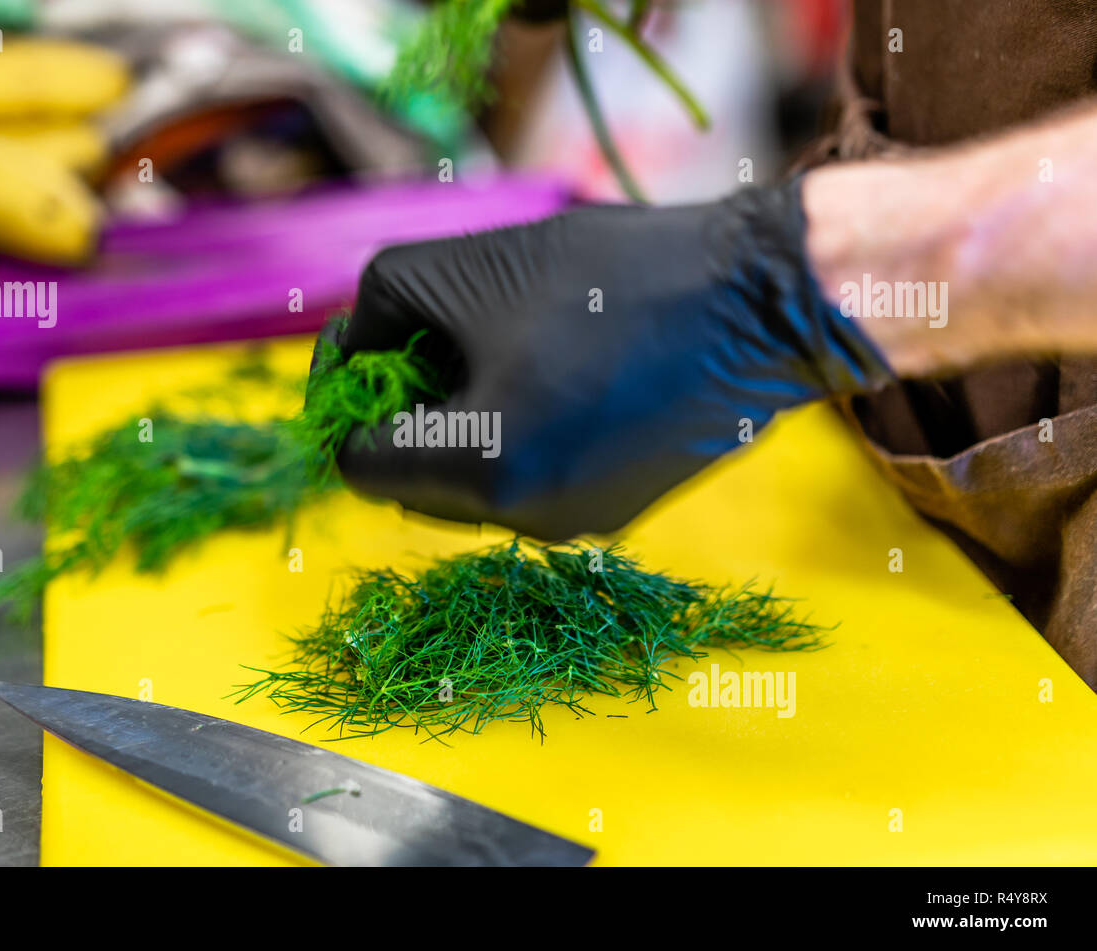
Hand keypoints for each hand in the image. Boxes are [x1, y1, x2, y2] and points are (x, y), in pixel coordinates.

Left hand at [327, 179, 891, 539]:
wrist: (763, 301)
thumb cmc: (609, 274)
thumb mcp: (460, 266)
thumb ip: (374, 310)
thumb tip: (346, 359)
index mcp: (480, 469)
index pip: (357, 463)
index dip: (351, 398)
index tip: (388, 343)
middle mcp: (524, 520)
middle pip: (410, 480)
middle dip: (406, 410)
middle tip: (445, 337)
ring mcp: (576, 525)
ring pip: (468, 484)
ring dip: (459, 423)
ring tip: (506, 348)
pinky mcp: (618, 512)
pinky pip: (527, 485)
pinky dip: (515, 438)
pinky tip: (557, 375)